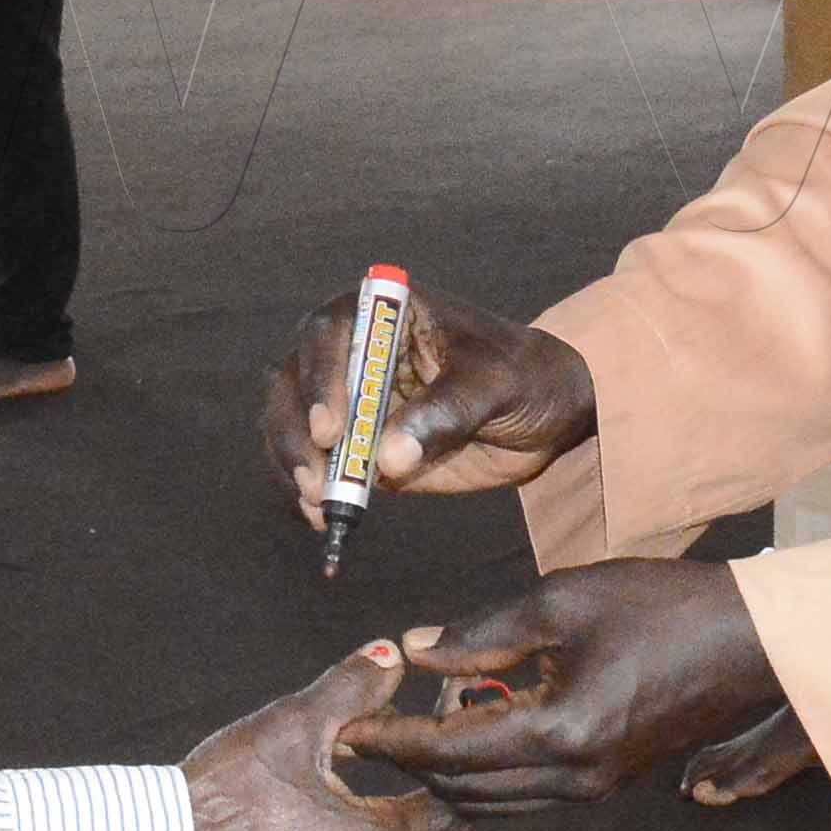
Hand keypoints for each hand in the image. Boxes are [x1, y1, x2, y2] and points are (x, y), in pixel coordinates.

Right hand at [186, 642, 462, 830]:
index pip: (449, 804)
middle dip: (431, 782)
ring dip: (392, 808)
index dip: (453, 755)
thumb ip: (351, 688)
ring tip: (373, 754)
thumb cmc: (223, 790)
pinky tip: (328, 796)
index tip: (449, 718)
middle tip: (424, 734)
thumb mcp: (292, 724)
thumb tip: (391, 655)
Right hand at [257, 280, 595, 527]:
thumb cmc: (522, 376)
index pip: (330, 332)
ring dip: (293, 467)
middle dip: (295, 434)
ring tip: (321, 509)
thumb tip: (387, 459)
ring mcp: (343, 398)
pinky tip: (321, 519)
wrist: (541, 412)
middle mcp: (349, 348)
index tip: (331, 430)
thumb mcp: (496, 384)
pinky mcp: (350, 444)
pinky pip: (309, 463)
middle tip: (317, 483)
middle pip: (293, 380)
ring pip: (289, 424)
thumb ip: (446, 413)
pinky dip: (304, 493)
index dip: (321, 379)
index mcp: (382, 311)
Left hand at [341, 562, 782, 815]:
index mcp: (559, 732)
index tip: (348, 727)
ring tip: (405, 734)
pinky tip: (467, 731)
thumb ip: (483, 629)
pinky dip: (484, 773)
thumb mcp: (563, 600)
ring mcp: (593, 789)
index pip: (450, 748)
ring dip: (445, 774)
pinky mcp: (607, 783)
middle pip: (464, 790)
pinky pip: (526, 794)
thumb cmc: (661, 605)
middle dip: (409, 765)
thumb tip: (415, 649)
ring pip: (494, 802)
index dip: (393, 739)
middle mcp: (574, 778)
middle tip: (363, 733)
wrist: (750, 641)